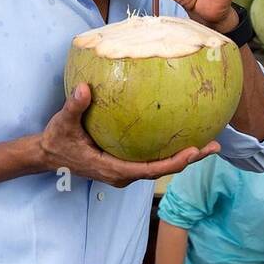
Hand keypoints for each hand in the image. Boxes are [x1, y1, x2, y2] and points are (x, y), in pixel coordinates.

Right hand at [40, 83, 219, 186]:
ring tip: (210, 142)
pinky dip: (170, 150)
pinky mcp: (125, 163)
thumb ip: (74, 106)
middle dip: (190, 159)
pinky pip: (153, 159)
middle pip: (163, 170)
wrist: (48, 154)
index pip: (149, 170)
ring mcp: (125, 170)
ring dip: (185, 156)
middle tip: (215, 145)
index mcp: (113, 169)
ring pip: (161, 166)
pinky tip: (183, 135)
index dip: (173, 163)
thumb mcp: (62, 123)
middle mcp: (123, 174)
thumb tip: (84, 88)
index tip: (193, 151)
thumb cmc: (57, 140)